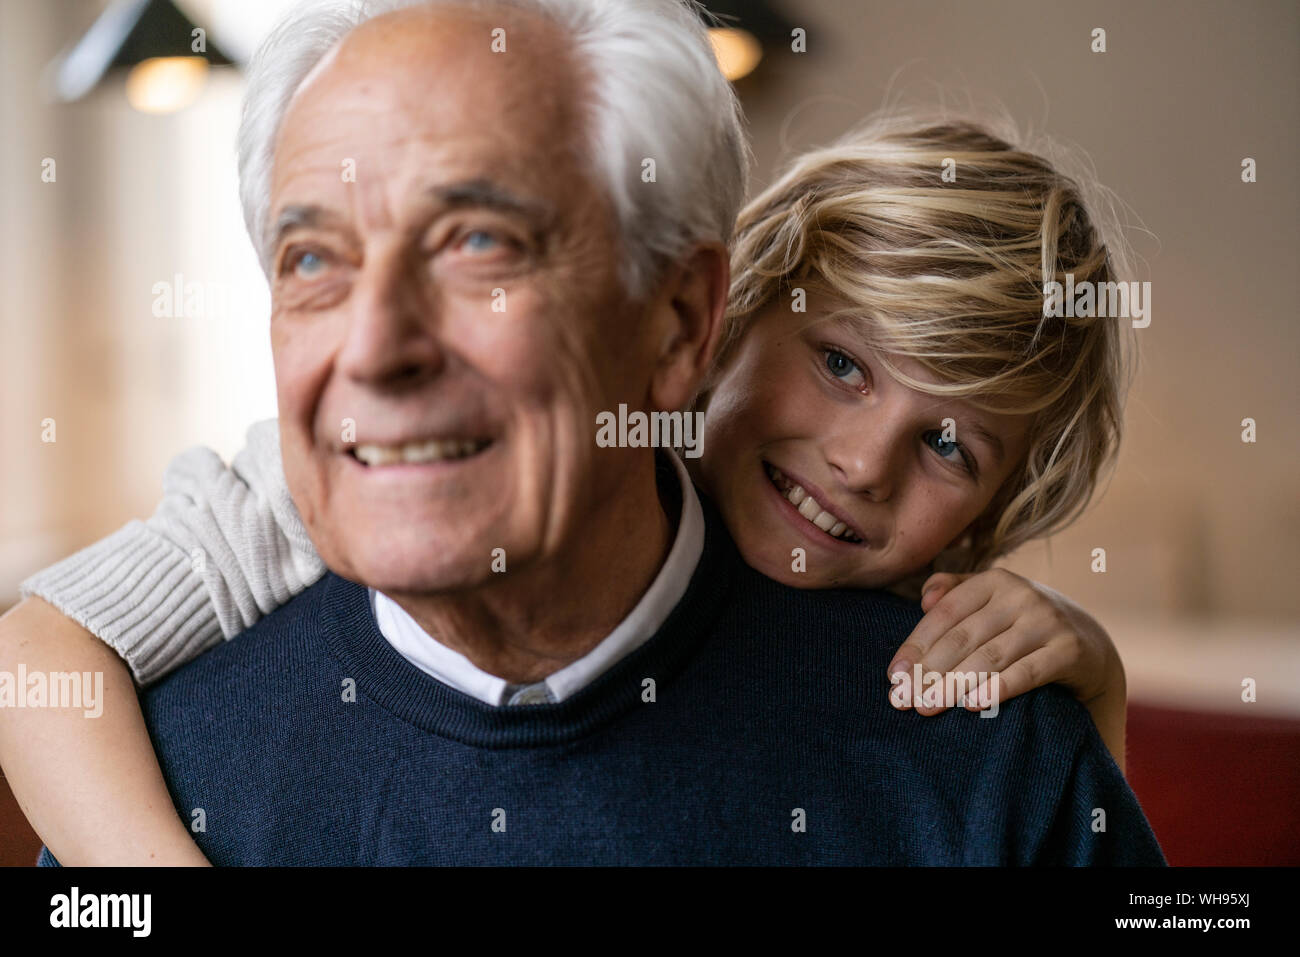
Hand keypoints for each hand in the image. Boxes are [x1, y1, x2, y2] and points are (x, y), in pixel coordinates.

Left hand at [886, 568, 1121, 715]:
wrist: (1090, 644)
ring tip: (928, 706)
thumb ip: (955, 592)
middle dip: (929, 671)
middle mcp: (1021, 594)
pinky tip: (973, 705)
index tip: (894, 676)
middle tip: (905, 700)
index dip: (916, 646)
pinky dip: (998, 689)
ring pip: (990, 656)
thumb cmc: (1024, 624)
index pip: (944, 615)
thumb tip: (923, 599)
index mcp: (995, 580)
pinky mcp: (1069, 649)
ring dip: (954, 684)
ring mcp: (1047, 621)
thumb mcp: (993, 600)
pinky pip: (1027, 672)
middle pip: (963, 637)